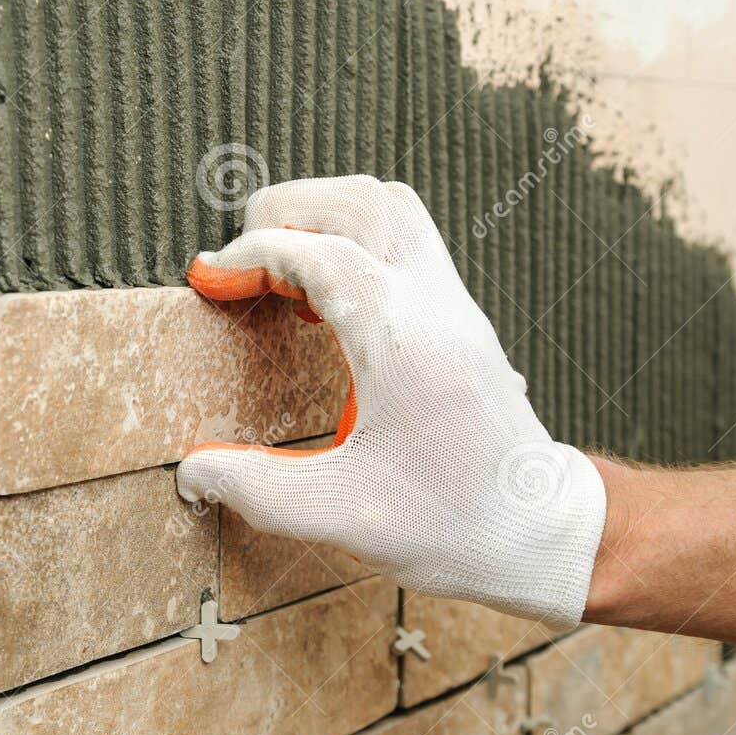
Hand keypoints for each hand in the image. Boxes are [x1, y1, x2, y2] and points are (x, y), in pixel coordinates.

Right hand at [174, 175, 607, 626]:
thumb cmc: (454, 526)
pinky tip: (321, 299)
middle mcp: (434, 306)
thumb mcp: (340, 516)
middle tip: (241, 264)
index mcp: (402, 341)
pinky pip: (405, 238)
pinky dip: (352, 240)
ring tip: (279, 268)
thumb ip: (256, 489)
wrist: (542, 533)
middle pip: (358, 202)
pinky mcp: (459, 316)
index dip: (250, 254)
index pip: (317, 252)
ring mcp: (454, 304)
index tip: (209, 280)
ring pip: (388, 207)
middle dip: (285, 213)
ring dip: (323, 217)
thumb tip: (193, 471)